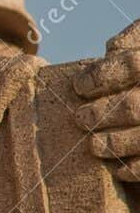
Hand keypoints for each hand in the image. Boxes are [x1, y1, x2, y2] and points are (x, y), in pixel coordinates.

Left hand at [74, 19, 139, 181]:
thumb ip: (133, 43)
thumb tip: (111, 49)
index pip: (133, 64)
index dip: (102, 76)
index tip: (78, 87)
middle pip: (135, 106)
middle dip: (103, 114)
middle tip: (79, 119)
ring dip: (116, 144)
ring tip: (94, 146)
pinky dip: (137, 168)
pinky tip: (118, 169)